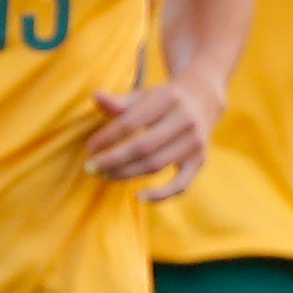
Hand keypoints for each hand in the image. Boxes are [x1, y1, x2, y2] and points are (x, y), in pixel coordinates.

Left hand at [85, 74, 224, 200]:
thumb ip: (120, 102)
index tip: (90, 148)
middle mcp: (185, 120)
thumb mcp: (143, 95)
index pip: (131, 122)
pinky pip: (181, 185)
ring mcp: (195, 142)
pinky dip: (161, 195)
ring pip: (156, 165)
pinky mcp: (200, 160)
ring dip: (126, 174)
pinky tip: (138, 197)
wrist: (202, 97)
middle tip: (90, 168)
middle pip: (143, 147)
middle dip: (113, 160)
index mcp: (168, 98)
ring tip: (104, 176)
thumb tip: (95, 97)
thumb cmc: (163, 98)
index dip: (108, 137)